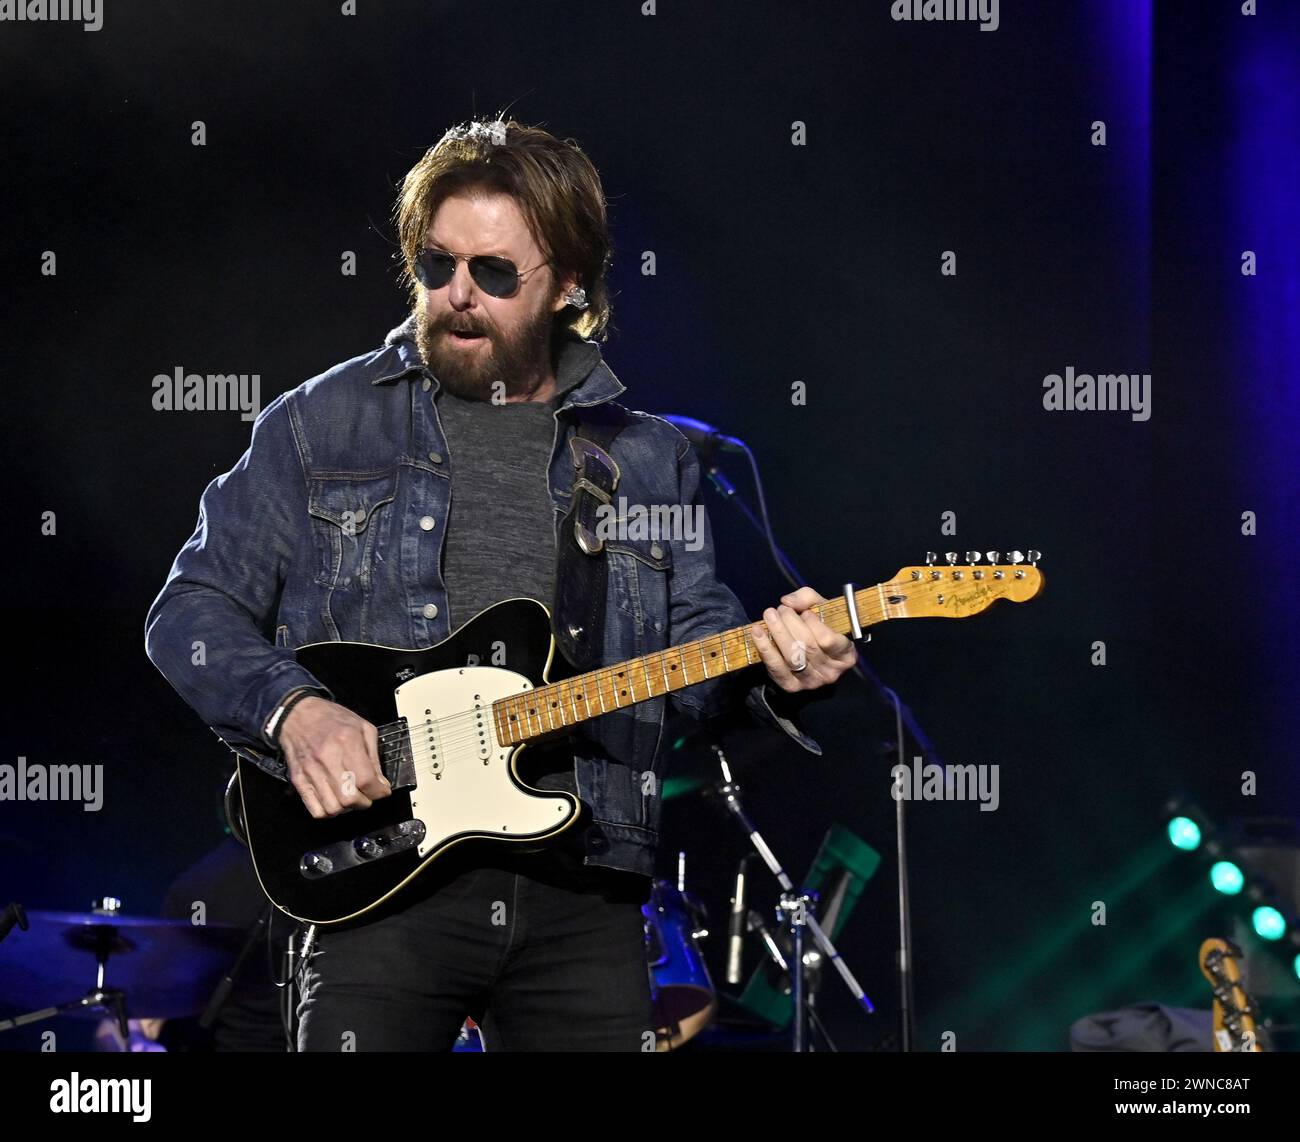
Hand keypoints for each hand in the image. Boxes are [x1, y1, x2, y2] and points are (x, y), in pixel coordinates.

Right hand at [279, 697, 391, 817]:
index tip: (382, 790)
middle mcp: (327, 758)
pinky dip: (328, 812)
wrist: (297, 715)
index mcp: (347, 741)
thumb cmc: (332, 719)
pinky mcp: (298, 779)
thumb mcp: (363, 727)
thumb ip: (373, 755)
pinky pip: (315, 809)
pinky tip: (334, 800)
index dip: (379, 791)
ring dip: (347, 809)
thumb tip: (380, 782)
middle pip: (350, 798)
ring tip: (351, 797)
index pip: (366, 780)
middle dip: (364, 802)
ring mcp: (311, 771)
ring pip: (333, 808)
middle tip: (367, 795)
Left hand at [750, 587, 855, 692]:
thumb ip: (808, 598)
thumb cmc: (819, 626)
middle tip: (781, 609)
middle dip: (791, 623)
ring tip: (770, 615)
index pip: (828, 640)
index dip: (814, 624)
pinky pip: (776, 668)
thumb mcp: (821, 607)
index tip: (805, 613)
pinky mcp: (792, 686)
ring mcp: (811, 682)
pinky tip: (756, 631)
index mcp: (846, 655)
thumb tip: (788, 602)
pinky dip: (764, 648)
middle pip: (808, 646)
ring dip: (777, 632)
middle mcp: (831, 673)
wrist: (808, 650)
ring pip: (792, 657)